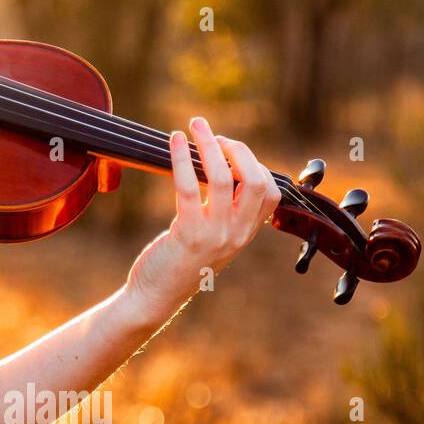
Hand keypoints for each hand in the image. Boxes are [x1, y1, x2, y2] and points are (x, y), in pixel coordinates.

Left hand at [126, 117, 280, 312]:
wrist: (154, 298)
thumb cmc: (178, 264)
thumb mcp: (212, 241)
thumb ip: (223, 212)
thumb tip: (217, 166)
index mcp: (244, 234)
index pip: (269, 192)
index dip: (253, 164)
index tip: (230, 152)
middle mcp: (235, 234)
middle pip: (253, 178)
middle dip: (235, 148)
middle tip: (211, 134)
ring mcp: (214, 235)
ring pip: (222, 176)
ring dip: (208, 144)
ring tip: (193, 126)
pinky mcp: (188, 234)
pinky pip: (189, 186)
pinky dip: (182, 157)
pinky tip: (174, 142)